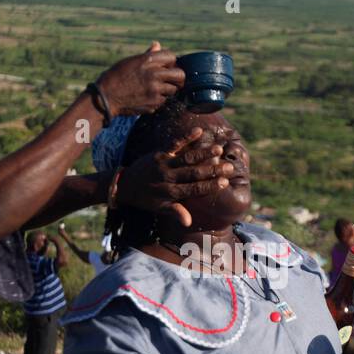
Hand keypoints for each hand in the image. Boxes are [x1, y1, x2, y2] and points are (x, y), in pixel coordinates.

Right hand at [95, 42, 185, 116]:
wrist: (106, 97)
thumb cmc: (116, 77)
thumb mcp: (131, 61)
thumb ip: (148, 55)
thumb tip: (157, 45)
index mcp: (148, 60)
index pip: (172, 57)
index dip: (171, 62)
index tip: (167, 67)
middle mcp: (154, 73)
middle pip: (180, 75)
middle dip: (178, 78)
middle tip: (172, 81)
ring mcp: (155, 89)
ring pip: (173, 89)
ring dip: (167, 90)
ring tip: (155, 90)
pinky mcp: (154, 103)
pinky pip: (164, 101)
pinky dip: (158, 100)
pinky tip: (147, 98)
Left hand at [116, 126, 233, 227]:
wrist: (125, 184)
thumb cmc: (146, 198)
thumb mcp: (160, 208)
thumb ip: (176, 212)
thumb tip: (189, 223)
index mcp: (171, 193)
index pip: (194, 190)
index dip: (210, 186)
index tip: (224, 182)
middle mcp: (168, 178)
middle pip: (194, 173)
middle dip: (212, 170)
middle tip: (229, 167)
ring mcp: (164, 164)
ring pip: (187, 158)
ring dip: (203, 153)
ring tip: (218, 150)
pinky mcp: (159, 153)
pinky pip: (174, 143)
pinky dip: (186, 137)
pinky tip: (199, 131)